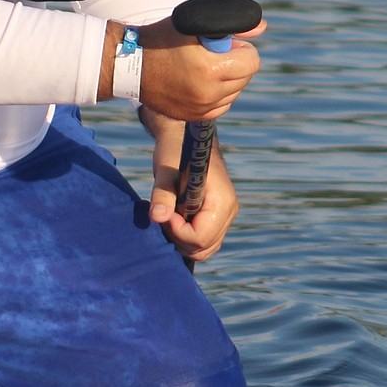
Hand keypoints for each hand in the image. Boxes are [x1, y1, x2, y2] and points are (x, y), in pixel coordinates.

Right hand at [133, 15, 264, 123]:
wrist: (130, 65)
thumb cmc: (163, 38)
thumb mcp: (195, 21)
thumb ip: (232, 23)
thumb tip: (262, 28)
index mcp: (211, 69)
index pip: (252, 62)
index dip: (241, 49)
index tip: (223, 44)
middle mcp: (209, 94)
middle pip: (245, 77)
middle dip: (235, 63)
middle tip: (210, 53)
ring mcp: (201, 109)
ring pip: (235, 92)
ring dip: (227, 79)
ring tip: (201, 67)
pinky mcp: (195, 117)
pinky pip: (222, 105)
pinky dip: (217, 93)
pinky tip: (198, 81)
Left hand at [142, 112, 239, 262]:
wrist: (185, 137)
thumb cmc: (176, 151)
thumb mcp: (166, 171)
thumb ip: (163, 195)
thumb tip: (157, 217)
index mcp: (222, 202)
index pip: (200, 237)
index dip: (177, 231)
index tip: (163, 212)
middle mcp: (229, 212)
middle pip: (204, 248)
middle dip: (179, 238)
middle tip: (164, 214)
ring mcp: (225, 216)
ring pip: (204, 249)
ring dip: (182, 240)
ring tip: (169, 214)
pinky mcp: (216, 217)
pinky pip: (204, 241)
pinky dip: (186, 237)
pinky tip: (173, 217)